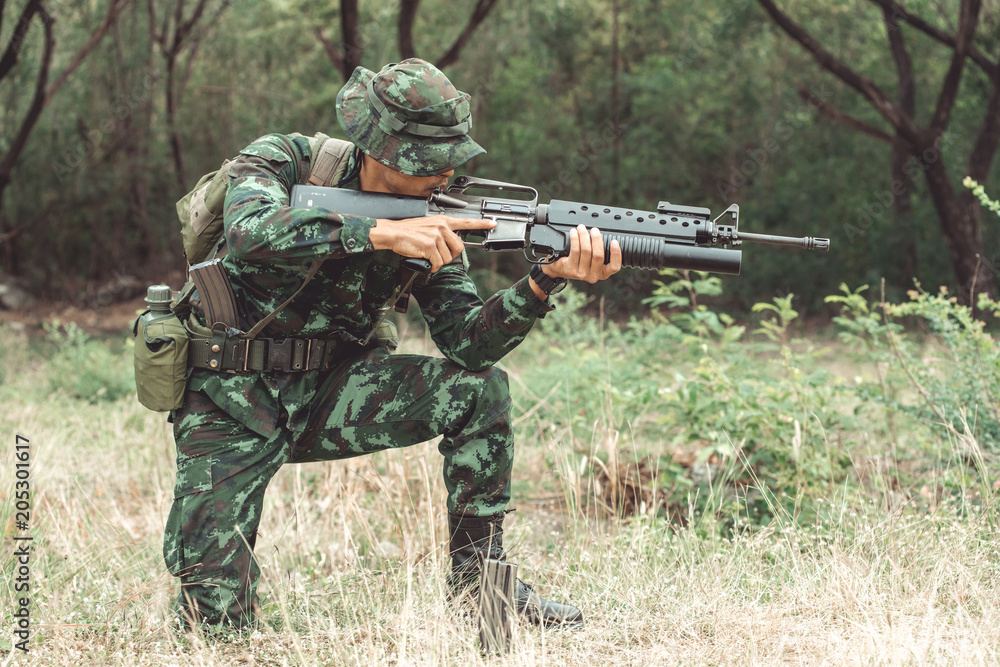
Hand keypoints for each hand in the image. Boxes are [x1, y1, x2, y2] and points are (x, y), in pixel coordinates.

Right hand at [369, 215, 495, 272]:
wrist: (393, 233)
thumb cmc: (408, 232)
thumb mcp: (428, 226)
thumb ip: (441, 232)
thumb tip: (449, 246)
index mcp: (442, 221)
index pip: (465, 221)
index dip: (481, 224)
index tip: (492, 223)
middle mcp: (442, 227)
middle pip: (459, 248)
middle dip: (449, 256)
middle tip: (437, 255)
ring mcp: (436, 236)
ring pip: (447, 258)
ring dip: (438, 261)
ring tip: (428, 255)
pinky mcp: (430, 246)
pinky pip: (438, 263)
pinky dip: (432, 266)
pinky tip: (425, 260)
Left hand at [541, 225, 622, 282]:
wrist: (559, 269)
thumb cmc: (578, 262)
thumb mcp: (592, 261)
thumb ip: (599, 252)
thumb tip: (602, 235)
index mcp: (602, 273)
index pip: (614, 267)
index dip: (616, 254)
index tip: (614, 241)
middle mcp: (593, 276)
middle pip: (598, 255)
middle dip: (597, 239)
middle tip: (594, 230)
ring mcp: (581, 274)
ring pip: (586, 251)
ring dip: (584, 236)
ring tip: (582, 228)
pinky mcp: (570, 269)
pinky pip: (575, 250)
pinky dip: (575, 239)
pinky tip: (574, 233)